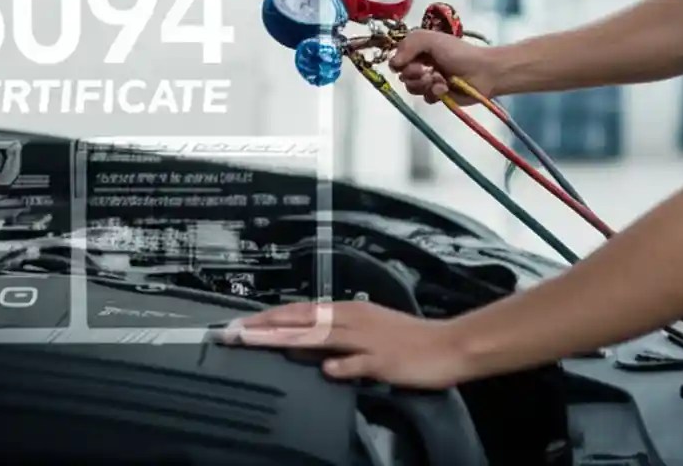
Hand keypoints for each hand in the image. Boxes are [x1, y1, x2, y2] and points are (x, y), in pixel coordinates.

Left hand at [219, 301, 473, 389]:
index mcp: (348, 312)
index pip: (300, 312)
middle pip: (302, 321)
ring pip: (321, 336)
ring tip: (259, 343)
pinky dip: (342, 365)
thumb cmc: (409, 340)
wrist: (450, 345)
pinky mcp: (384, 360)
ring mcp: (368, 340)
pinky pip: (359, 363)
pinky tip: (327, 370)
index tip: (239, 325)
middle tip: (233, 332)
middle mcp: (353, 320)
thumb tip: (296, 346)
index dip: (268, 318)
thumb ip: (331, 341)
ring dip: (288, 339)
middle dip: (265, 327)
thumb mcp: (366, 334)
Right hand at [388, 30, 501, 104]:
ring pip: (412, 88)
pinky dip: (434, 93)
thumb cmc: (459, 53)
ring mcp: (429, 81)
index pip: (397, 57)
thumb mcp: (433, 40)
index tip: (405, 62)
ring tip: (440, 80)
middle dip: (414, 73)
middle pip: (402, 75)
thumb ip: (409, 45)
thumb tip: (393, 63)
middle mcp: (422, 64)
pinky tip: (445, 89)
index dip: (399, 62)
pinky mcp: (437, 95)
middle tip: (427, 71)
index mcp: (420, 49)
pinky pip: (425, 98)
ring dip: (425, 84)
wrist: (483, 72)